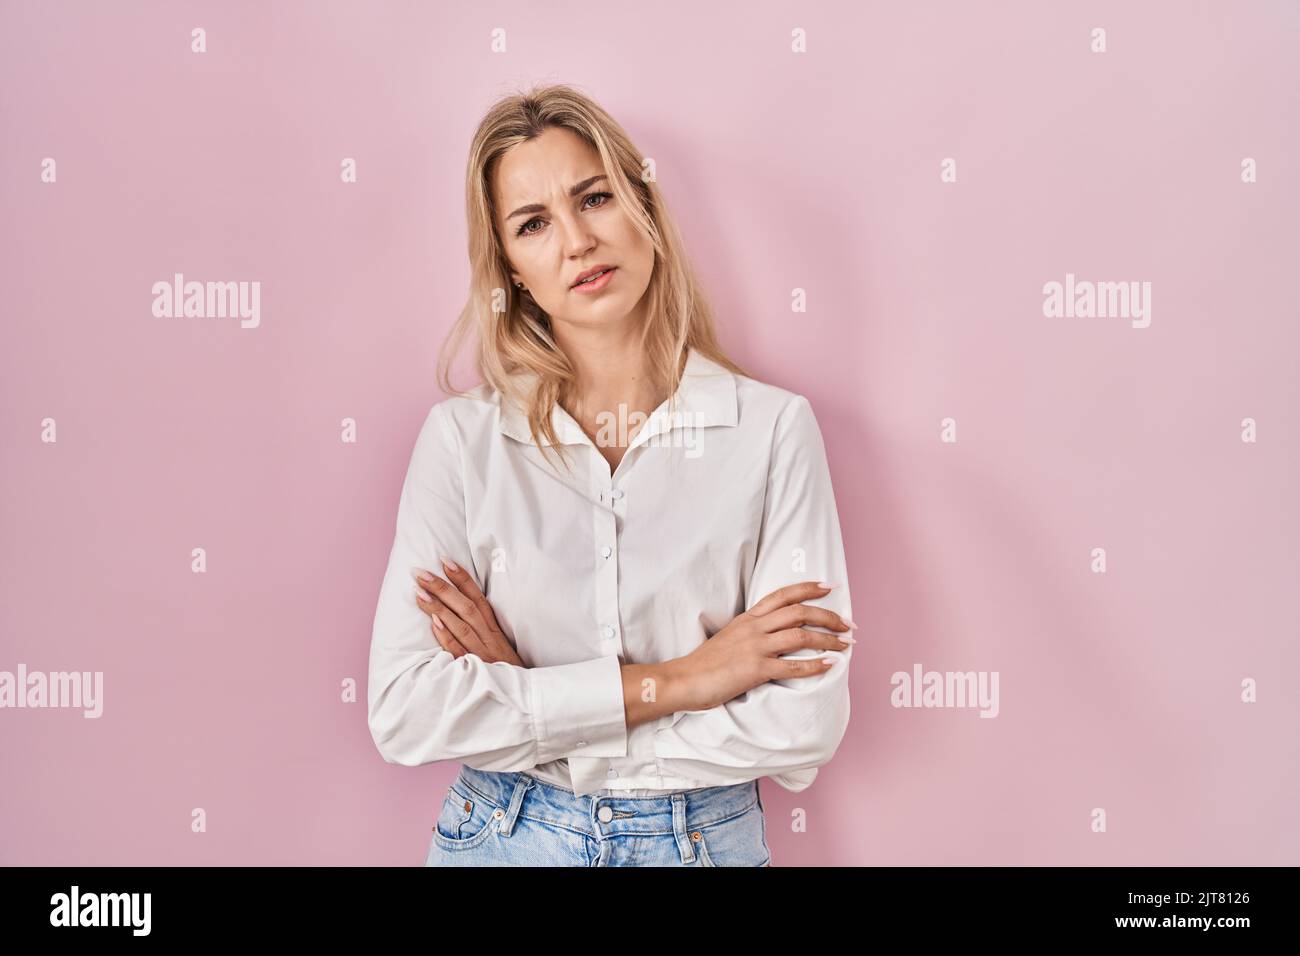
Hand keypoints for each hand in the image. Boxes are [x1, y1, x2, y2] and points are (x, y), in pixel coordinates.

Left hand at [410, 558, 525, 666]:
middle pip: (466, 607)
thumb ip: (484, 630)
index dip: (462, 578)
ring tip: (418, 591)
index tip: (445, 560)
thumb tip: (460, 608)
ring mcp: (482, 655)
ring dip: (439, 607)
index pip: (478, 598)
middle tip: (419, 572)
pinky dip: (448, 637)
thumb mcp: (500, 648)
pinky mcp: (476, 671)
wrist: (523, 700)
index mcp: (495, 631)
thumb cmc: (508, 673)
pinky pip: (459, 652)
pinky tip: (434, 622)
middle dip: (443, 587)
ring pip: (461, 625)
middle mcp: (489, 639)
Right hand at [674, 581, 854, 711]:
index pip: (782, 595)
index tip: (828, 586)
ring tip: (845, 645)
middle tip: (848, 624)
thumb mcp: (729, 637)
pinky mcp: (756, 670)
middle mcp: (754, 628)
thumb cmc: (705, 663)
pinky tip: (830, 665)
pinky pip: (793, 667)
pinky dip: (815, 665)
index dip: (808, 588)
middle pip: (799, 613)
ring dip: (828, 640)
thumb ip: (751, 632)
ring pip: (801, 637)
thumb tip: (772, 635)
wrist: (684, 679)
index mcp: (748, 618)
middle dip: (829, 616)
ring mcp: (755, 648)